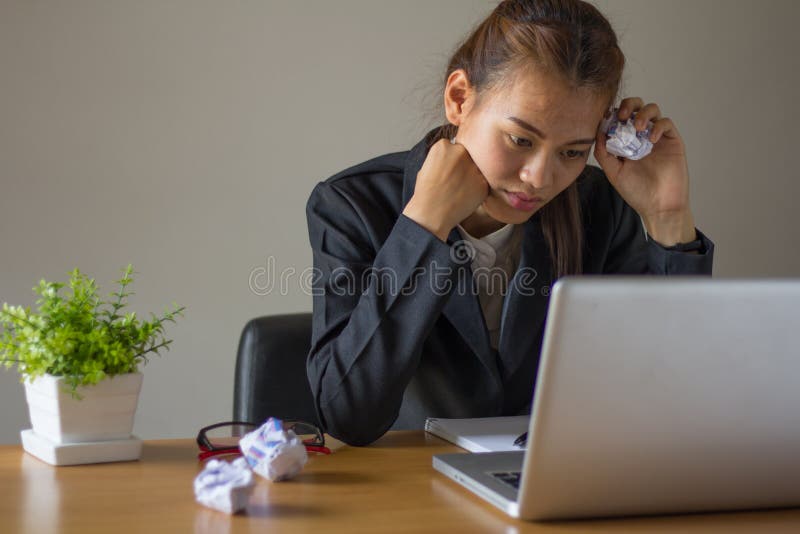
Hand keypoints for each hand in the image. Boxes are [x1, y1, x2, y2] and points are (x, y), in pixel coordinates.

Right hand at [403, 137, 488, 241]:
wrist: (431, 214)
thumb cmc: (426, 193)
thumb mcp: (428, 166)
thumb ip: (444, 157)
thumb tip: (455, 157)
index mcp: (443, 146)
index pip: (454, 146)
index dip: (451, 160)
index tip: (447, 170)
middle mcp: (460, 152)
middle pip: (467, 154)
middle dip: (464, 165)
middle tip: (455, 180)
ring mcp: (473, 167)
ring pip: (477, 168)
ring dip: (472, 176)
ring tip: (458, 190)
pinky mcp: (483, 182)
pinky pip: (483, 182)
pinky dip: (476, 189)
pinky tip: (464, 196)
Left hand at [593, 98, 696, 244]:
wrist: (659, 207)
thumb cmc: (636, 192)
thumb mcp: (613, 172)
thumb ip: (604, 153)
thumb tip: (598, 131)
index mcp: (625, 141)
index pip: (619, 118)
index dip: (612, 114)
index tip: (605, 118)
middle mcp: (641, 136)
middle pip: (636, 107)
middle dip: (628, 105)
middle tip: (622, 116)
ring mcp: (657, 137)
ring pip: (652, 109)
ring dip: (642, 113)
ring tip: (637, 127)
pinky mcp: (672, 141)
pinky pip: (666, 123)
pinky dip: (658, 126)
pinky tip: (651, 139)